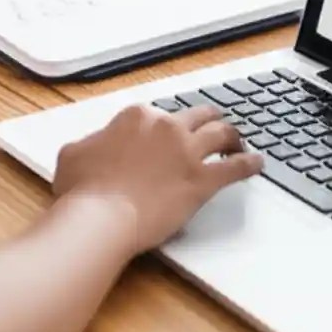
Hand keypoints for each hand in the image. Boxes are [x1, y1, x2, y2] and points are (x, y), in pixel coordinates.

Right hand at [53, 105, 263, 253]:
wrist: (100, 217)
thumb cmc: (82, 190)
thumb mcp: (73, 153)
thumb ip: (92, 142)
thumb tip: (99, 145)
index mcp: (137, 117)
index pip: (158, 114)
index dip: (162, 128)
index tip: (164, 138)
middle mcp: (166, 126)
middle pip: (197, 115)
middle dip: (206, 120)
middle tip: (211, 129)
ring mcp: (187, 151)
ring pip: (221, 133)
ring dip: (232, 136)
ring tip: (237, 143)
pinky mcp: (202, 180)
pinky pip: (236, 167)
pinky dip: (249, 163)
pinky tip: (257, 164)